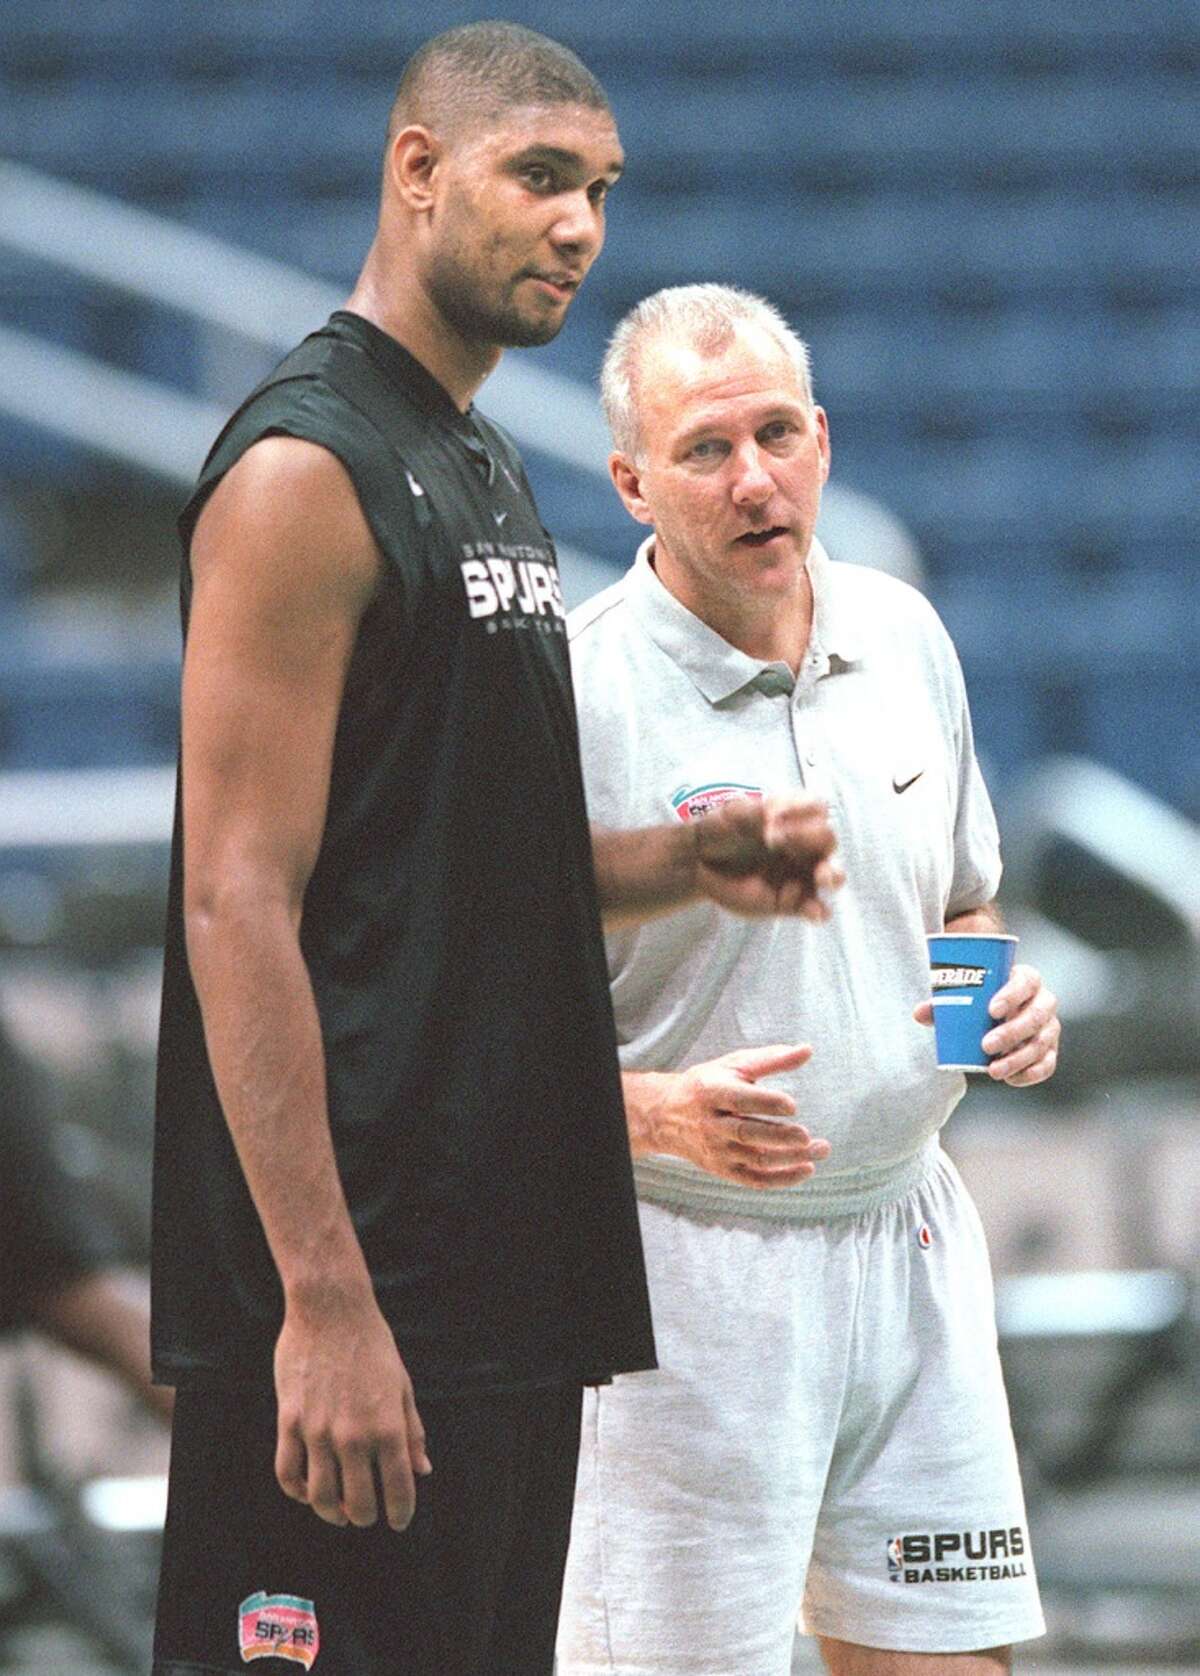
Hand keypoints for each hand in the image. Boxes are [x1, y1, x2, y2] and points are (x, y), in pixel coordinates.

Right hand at [274, 1290, 431, 1529]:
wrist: (331, 1310)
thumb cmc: (373, 1346)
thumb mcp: (402, 1386)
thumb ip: (412, 1431)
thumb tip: (422, 1471)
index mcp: (388, 1426)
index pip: (398, 1488)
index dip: (401, 1512)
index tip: (399, 1520)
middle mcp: (353, 1435)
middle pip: (358, 1503)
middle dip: (366, 1516)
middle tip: (367, 1513)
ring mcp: (318, 1431)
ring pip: (321, 1497)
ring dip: (332, 1513)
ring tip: (339, 1511)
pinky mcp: (289, 1422)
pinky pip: (288, 1474)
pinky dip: (298, 1492)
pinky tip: (309, 1491)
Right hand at [638, 1045, 831, 1186]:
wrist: (667, 1115)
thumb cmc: (708, 1084)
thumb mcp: (734, 1065)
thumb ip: (771, 1059)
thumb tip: (808, 1050)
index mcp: (711, 1092)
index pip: (739, 1100)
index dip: (766, 1103)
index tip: (792, 1105)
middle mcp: (711, 1124)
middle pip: (746, 1133)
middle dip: (779, 1136)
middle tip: (807, 1136)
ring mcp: (717, 1150)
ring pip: (755, 1160)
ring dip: (790, 1159)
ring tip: (820, 1149)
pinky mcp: (723, 1169)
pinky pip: (754, 1180)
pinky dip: (782, 1179)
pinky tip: (806, 1169)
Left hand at [693, 796, 842, 920]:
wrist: (701, 863)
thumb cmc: (721, 831)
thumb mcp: (731, 815)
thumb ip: (751, 813)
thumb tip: (769, 814)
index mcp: (794, 818)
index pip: (817, 808)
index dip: (802, 811)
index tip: (773, 817)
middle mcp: (804, 845)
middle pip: (828, 839)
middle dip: (811, 838)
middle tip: (775, 841)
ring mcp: (801, 874)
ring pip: (833, 875)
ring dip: (832, 875)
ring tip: (822, 877)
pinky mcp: (792, 902)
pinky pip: (815, 908)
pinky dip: (818, 911)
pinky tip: (813, 912)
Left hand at [913, 962, 1059, 1086]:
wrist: (997, 1014)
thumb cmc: (980, 1001)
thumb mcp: (964, 998)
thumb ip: (942, 1005)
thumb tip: (919, 1013)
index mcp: (1026, 979)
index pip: (1026, 982)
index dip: (1012, 995)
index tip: (992, 1010)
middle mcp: (1043, 1001)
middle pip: (1036, 1015)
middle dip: (1012, 1032)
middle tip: (986, 1045)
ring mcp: (1049, 1027)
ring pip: (1041, 1043)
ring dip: (1018, 1058)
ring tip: (992, 1070)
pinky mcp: (1050, 1050)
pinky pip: (1048, 1064)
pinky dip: (1030, 1074)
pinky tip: (1011, 1079)